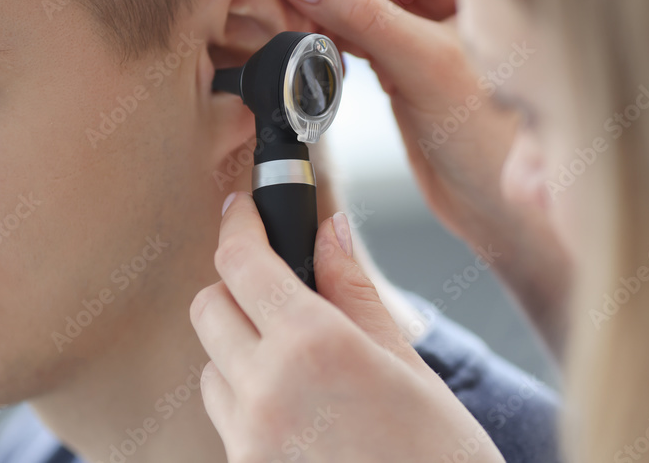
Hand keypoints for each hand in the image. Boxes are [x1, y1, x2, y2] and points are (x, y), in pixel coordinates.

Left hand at [190, 192, 504, 462]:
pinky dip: (246, 395)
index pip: (244, 263)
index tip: (245, 210)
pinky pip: (225, 415)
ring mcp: (248, 441)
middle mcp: (267, 391)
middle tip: (279, 285)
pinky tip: (298, 407)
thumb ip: (355, 291)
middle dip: (236, 285)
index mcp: (315, 347)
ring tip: (299, 360)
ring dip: (239, 346)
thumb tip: (330, 230)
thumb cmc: (439, 458)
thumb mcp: (406, 364)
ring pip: (211, 363)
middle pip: (210, 307)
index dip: (240, 226)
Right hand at [277, 0, 570, 354]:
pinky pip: (358, 39)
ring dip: (323, 15)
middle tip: (278, 2)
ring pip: (360, 5)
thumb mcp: (426, 65)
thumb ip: (364, 16)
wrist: (504, 212)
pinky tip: (310, 53)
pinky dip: (330, 43)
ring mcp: (425, 31)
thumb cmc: (494, 137)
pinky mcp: (405, 66)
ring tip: (288, 30)